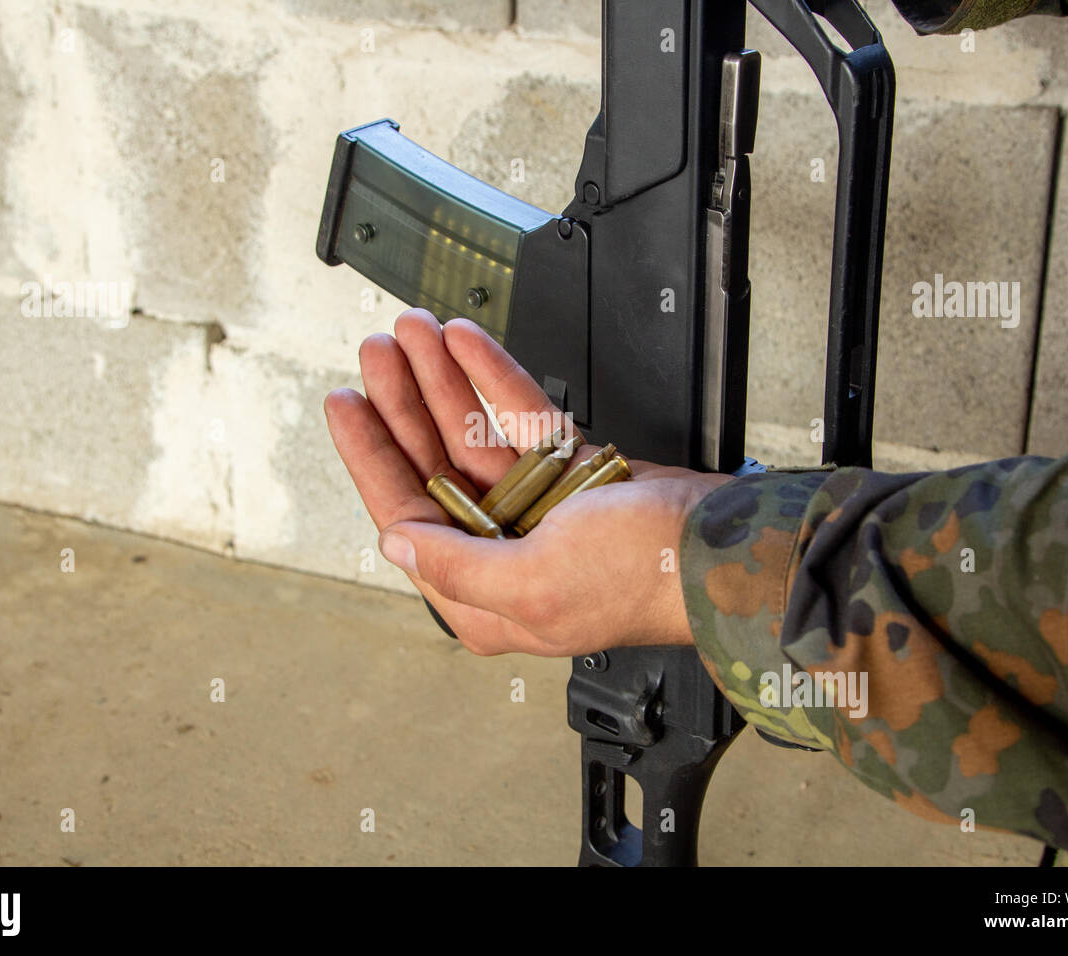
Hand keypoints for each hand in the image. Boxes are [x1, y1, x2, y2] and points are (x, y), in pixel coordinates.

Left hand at [323, 309, 731, 655]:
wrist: (723, 547)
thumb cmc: (642, 578)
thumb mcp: (536, 585)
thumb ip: (456, 567)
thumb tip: (396, 545)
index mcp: (485, 594)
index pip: (406, 516)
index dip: (369, 456)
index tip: (345, 406)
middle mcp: (502, 551)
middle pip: (434, 465)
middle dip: (403, 402)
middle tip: (379, 351)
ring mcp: (534, 508)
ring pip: (471, 432)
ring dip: (442, 378)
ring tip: (415, 332)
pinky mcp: (567, 471)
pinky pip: (518, 417)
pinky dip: (493, 378)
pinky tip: (466, 344)